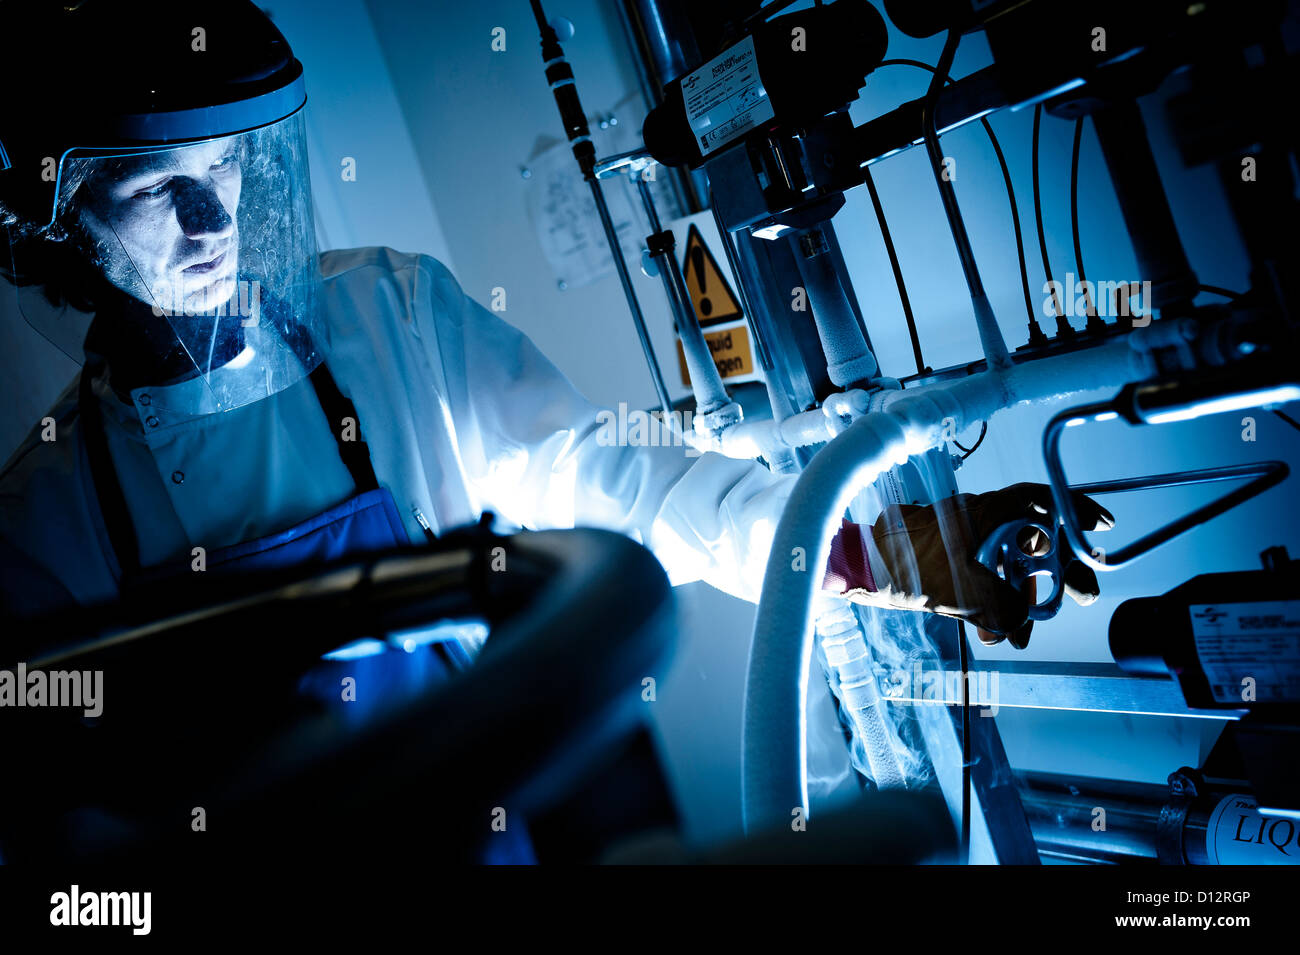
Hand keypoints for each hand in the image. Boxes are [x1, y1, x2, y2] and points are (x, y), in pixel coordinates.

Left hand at [824, 482, 1113, 648]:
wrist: (863, 569)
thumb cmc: (908, 566)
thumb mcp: (965, 591)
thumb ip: (1001, 609)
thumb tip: (1019, 628)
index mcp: (986, 512)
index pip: (1041, 500)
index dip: (1075, 510)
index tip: (1101, 527)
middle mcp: (978, 520)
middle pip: (1032, 538)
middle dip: (1056, 571)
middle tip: (1078, 596)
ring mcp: (963, 539)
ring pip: (1007, 563)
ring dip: (1021, 596)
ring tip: (1027, 629)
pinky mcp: (948, 560)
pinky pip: (983, 576)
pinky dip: (993, 602)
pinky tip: (995, 634)